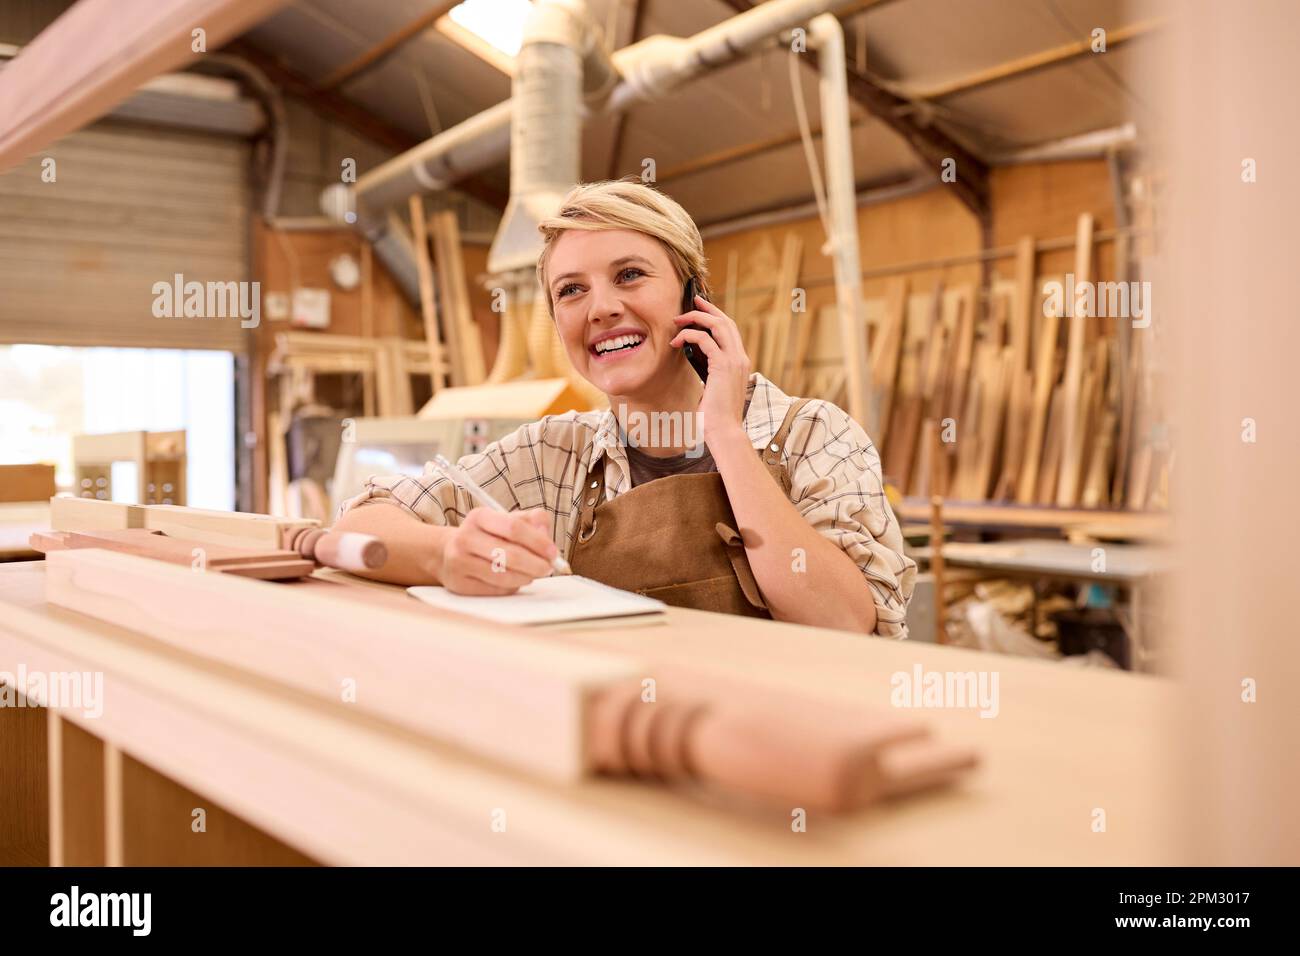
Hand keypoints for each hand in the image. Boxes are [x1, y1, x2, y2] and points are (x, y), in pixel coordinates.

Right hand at [440, 507, 558, 594]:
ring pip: (503, 575)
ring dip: (526, 577)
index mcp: (479, 516)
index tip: (553, 552)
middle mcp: (465, 537)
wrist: (450, 553)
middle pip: (509, 554)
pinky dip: (512, 586)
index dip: (537, 541)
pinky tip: (516, 579)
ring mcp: (458, 562)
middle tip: (548, 568)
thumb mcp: (509, 520)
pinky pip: (495, 589)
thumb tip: (545, 534)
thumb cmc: (488, 536)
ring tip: (534, 574)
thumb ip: (533, 521)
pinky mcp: (459, 583)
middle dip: (535, 564)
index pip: (513, 527)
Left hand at [669, 294, 750, 441]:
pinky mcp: (723, 366)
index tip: (701, 309)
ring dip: (695, 319)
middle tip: (692, 301)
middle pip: (726, 322)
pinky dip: (689, 336)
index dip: (716, 316)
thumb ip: (710, 372)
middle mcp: (740, 358)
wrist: (725, 432)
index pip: (730, 331)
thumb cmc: (716, 416)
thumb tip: (693, 359)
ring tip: (678, 321)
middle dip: (707, 309)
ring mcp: (734, 361)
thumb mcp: (713, 389)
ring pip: (717, 325)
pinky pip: (705, 340)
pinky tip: (675, 342)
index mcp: (740, 363)